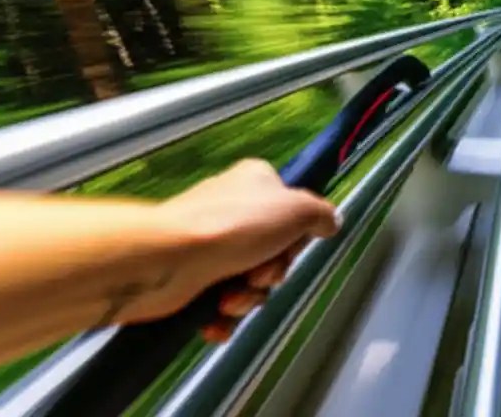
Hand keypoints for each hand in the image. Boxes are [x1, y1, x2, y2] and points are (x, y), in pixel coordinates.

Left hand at [127, 159, 340, 340]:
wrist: (167, 258)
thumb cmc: (235, 226)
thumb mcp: (296, 209)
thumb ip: (321, 214)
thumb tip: (333, 220)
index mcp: (254, 183)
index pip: (291, 212)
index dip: (296, 236)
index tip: (292, 246)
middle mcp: (232, 210)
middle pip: (273, 252)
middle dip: (271, 274)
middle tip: (259, 275)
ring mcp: (210, 245)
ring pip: (250, 283)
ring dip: (247, 298)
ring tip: (230, 298)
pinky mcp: (191, 277)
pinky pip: (221, 304)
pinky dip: (222, 317)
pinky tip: (216, 318)